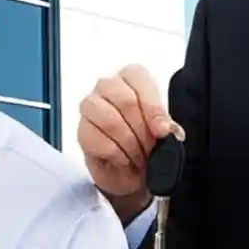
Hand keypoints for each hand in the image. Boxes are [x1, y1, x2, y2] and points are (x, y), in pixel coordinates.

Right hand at [77, 64, 183, 220]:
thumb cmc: (145, 142)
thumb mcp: (162, 132)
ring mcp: (90, 106)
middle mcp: (107, 86)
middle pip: (126, 101)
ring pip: (111, 121)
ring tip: (139, 156)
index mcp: (130, 77)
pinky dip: (116, 154)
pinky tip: (124, 160)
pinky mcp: (82, 130)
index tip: (162, 132)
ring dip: (130, 144)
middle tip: (152, 149)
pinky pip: (98, 140)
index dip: (153, 107)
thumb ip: (166, 126)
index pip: (138, 78)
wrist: (129, 171)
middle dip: (142, 130)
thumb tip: (166, 129)